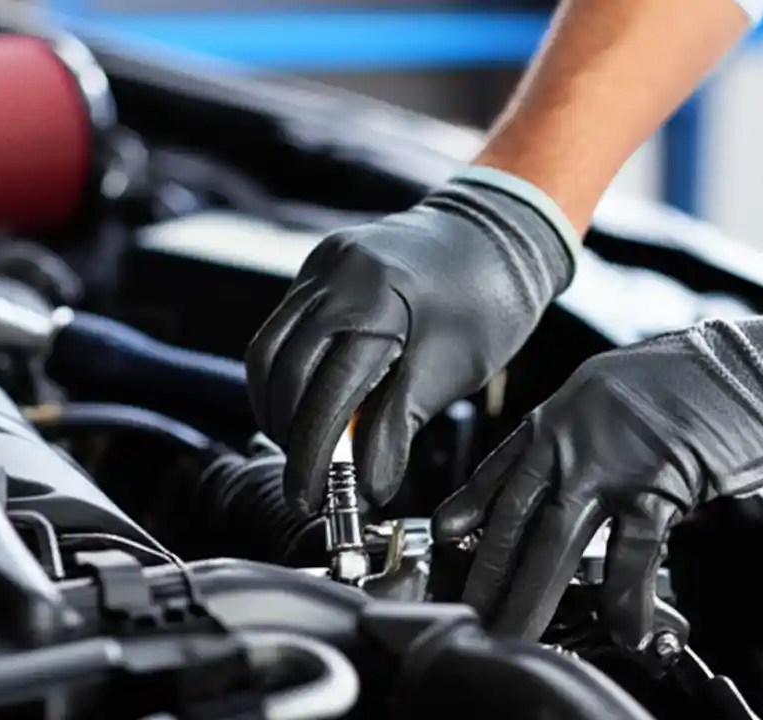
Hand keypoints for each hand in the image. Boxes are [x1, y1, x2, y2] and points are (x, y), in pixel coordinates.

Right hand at [246, 169, 576, 512]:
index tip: (312, 498)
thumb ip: (399, 424)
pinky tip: (302, 404)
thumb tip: (366, 485)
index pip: (329, 394)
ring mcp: (321, 267)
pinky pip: (280, 329)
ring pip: (268, 352)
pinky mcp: (315, 267)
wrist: (495, 232)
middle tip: (305, 481)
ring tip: (299, 446)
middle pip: (286, 374)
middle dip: (290, 437)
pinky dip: (283, 375)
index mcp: (380, 302)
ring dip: (276, 407)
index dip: (314, 455)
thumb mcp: (453, 371)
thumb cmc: (486, 303)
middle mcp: (340, 277)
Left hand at [434, 285, 762, 647]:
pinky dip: (625, 600)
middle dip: (488, 571)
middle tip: (470, 606)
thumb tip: (563, 471)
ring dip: (532, 597)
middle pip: (513, 518)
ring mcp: (609, 465)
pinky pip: (631, 558)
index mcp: (558, 415)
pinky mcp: (656, 489)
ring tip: (515, 632)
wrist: (758, 366)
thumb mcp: (610, 390)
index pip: (499, 469)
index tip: (444, 533)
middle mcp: (571, 440)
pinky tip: (621, 628)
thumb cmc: (696, 375)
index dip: (468, 506)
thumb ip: (579, 432)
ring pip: (554, 545)